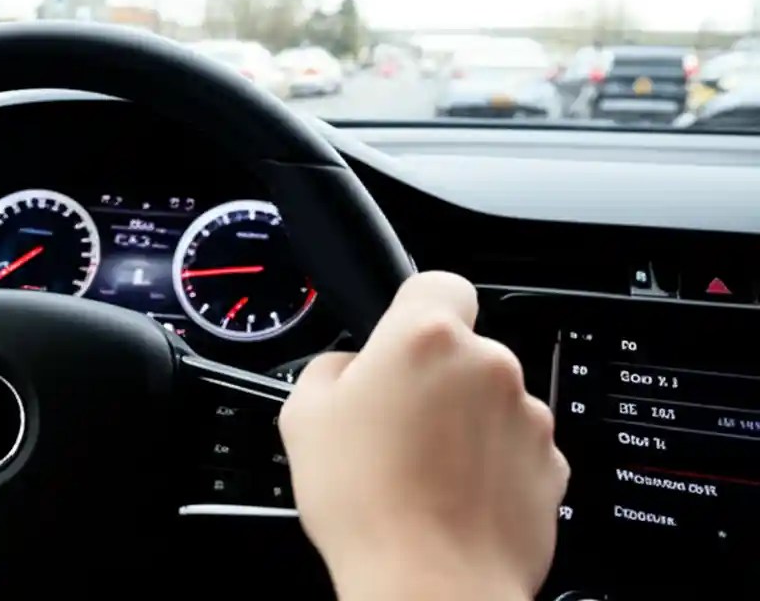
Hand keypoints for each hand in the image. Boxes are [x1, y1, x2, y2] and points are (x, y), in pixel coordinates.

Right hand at [279, 272, 568, 600]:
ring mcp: (527, 417)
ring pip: (489, 401)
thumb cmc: (367, 504)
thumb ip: (330, 369)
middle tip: (391, 425)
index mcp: (425, 337)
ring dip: (462, 423)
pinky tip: (450, 496)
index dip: (415, 307)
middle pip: (461, 350)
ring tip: (418, 471)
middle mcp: (488, 366)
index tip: (400, 337)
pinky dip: (489, 465)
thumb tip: (348, 370)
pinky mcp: (550, 465)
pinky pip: (513, 448)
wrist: (428, 585)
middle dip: (431, 379)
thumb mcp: (303, 416)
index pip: (437, 282)